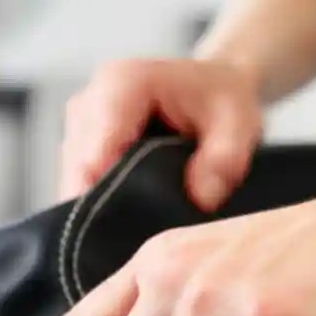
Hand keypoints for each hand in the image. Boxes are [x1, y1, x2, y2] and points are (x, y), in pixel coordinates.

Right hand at [60, 58, 263, 209]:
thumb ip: (225, 158)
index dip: (106, 191)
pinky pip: (79, 181)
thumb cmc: (223, 99)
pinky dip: (101, 200)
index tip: (125, 225)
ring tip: (140, 223)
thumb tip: (201, 198)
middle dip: (105, 203)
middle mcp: (91, 99)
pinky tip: (130, 213)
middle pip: (78, 166)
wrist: (212, 86)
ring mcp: (80, 123)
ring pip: (74, 178)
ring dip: (102, 204)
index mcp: (124, 83)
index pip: (97, 145)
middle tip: (142, 233)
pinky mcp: (80, 144)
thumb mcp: (240, 123)